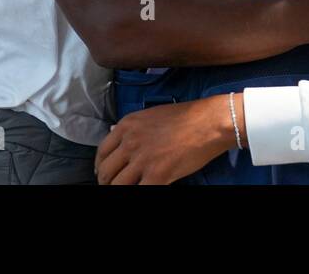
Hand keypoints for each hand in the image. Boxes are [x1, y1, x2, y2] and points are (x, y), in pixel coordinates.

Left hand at [95, 95, 235, 184]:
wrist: (208, 122)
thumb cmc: (185, 117)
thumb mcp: (150, 115)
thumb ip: (133, 129)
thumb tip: (119, 139)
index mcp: (127, 126)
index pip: (102, 152)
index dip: (100, 167)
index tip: (103, 173)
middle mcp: (130, 142)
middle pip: (106, 171)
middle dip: (107, 182)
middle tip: (112, 186)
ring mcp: (142, 159)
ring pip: (117, 185)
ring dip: (119, 190)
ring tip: (125, 190)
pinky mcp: (157, 175)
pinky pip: (137, 191)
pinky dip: (137, 193)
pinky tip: (143, 189)